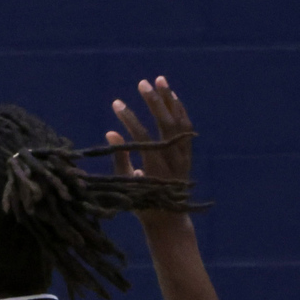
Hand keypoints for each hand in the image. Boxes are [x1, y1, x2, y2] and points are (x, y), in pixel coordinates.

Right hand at [106, 76, 194, 212]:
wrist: (170, 218)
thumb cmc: (142, 204)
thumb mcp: (127, 184)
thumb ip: (120, 158)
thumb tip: (111, 132)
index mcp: (154, 168)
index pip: (141, 136)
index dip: (128, 119)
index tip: (116, 104)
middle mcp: (172, 159)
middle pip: (165, 123)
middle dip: (153, 102)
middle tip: (142, 83)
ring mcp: (183, 155)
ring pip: (179, 122)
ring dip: (169, 100)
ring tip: (159, 80)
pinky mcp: (188, 154)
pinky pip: (186, 127)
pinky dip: (180, 111)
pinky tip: (172, 97)